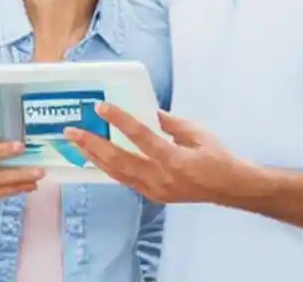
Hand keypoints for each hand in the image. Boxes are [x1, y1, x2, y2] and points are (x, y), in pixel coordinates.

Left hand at [64, 105, 251, 204]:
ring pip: (116, 173)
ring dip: (94, 157)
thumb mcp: (196, 133)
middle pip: (118, 160)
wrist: (231, 188)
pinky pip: (125, 180)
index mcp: (174, 160)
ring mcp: (155, 190)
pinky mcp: (153, 196)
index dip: (120, 121)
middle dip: (92, 144)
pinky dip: (108, 167)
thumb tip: (145, 111)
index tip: (101, 107)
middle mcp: (161, 178)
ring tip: (76, 143)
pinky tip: (95, 157)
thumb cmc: (217, 157)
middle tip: (71, 130)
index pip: (141, 137)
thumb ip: (168, 122)